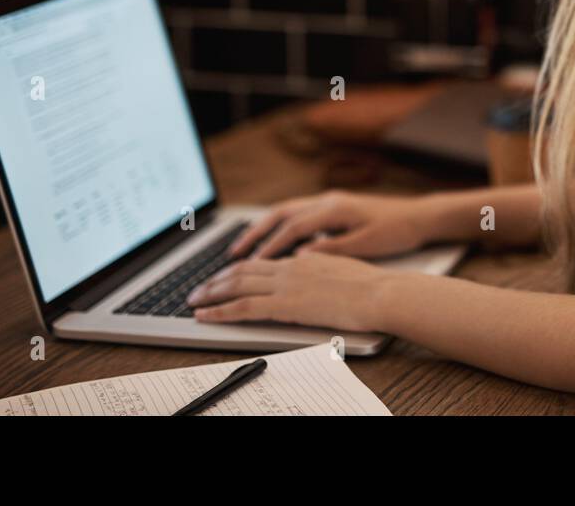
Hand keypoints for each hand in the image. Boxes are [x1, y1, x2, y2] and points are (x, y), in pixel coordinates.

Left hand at [187, 251, 392, 332]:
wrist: (380, 293)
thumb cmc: (371, 286)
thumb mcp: (341, 267)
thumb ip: (319, 265)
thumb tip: (306, 264)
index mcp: (303, 259)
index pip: (261, 261)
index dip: (238, 269)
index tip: (223, 277)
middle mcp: (290, 267)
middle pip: (243, 269)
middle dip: (216, 280)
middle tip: (199, 289)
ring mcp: (286, 284)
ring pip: (237, 284)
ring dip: (211, 293)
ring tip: (194, 302)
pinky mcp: (286, 304)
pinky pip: (243, 306)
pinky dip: (220, 311)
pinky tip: (206, 316)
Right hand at [226, 189, 430, 259]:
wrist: (420, 216)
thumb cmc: (398, 231)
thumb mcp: (367, 244)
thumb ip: (332, 249)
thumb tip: (299, 258)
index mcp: (334, 208)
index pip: (292, 227)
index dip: (269, 245)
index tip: (250, 263)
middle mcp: (328, 200)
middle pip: (281, 213)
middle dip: (254, 233)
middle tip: (232, 254)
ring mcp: (330, 201)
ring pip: (286, 211)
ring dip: (264, 228)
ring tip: (243, 248)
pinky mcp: (334, 207)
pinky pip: (298, 214)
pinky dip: (280, 226)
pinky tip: (272, 242)